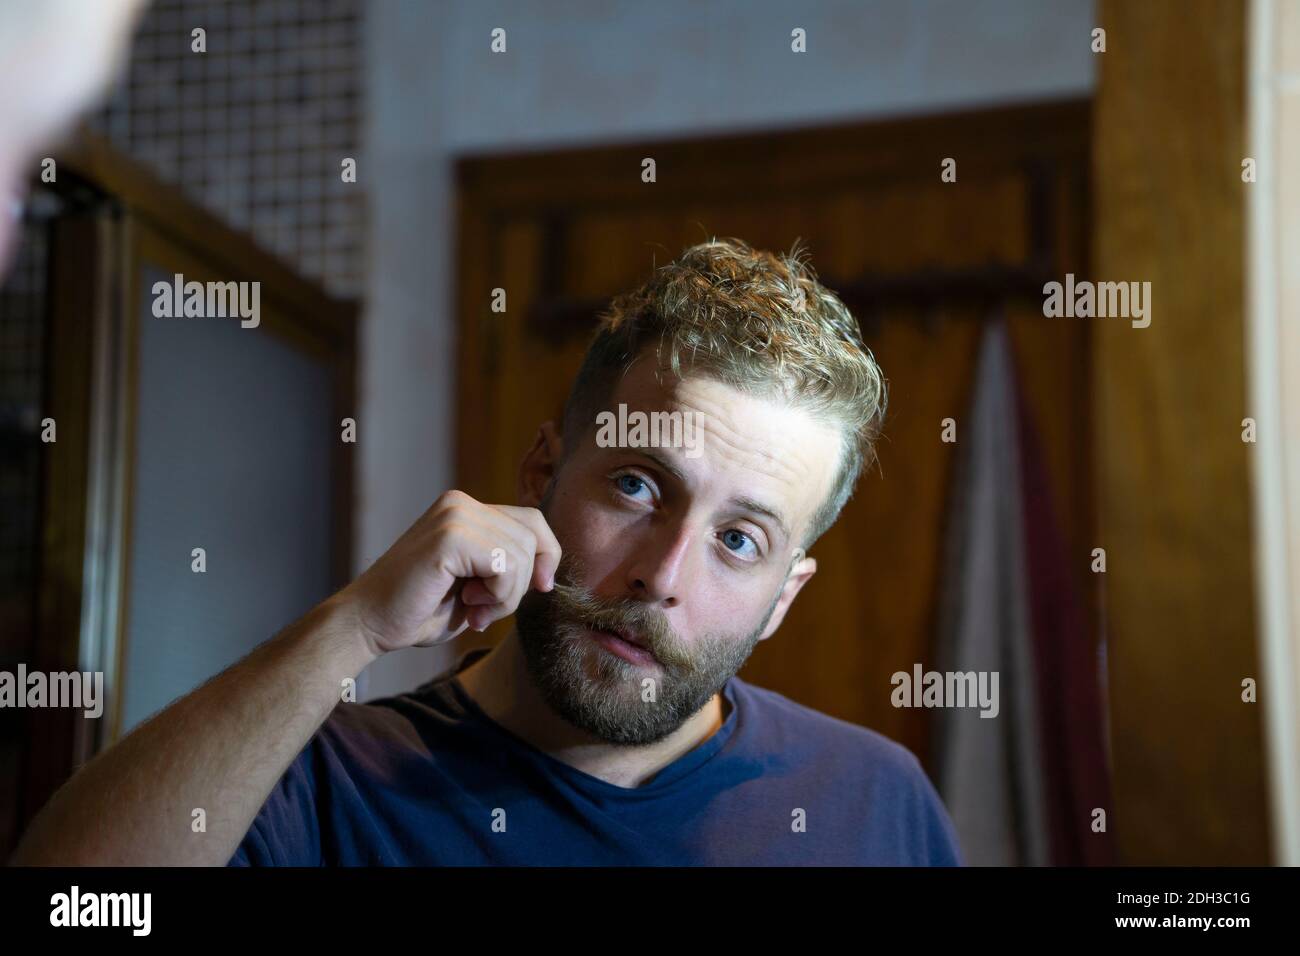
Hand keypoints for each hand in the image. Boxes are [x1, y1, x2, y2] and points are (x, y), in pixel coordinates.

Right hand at [338, 489, 561, 655]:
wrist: (368, 623)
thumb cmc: (419, 609)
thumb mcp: (476, 583)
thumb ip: (506, 565)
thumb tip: (547, 570)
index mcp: (465, 509)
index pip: (533, 520)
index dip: (546, 556)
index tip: (539, 588)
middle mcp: (460, 504)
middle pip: (532, 536)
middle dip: (521, 584)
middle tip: (486, 609)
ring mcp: (454, 516)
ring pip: (522, 554)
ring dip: (507, 595)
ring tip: (473, 608)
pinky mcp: (450, 537)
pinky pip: (505, 565)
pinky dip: (498, 595)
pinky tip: (468, 604)